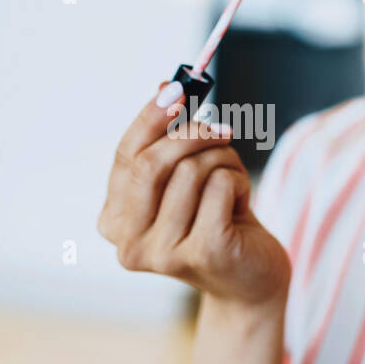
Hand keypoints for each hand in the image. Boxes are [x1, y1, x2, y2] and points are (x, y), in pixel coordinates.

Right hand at [97, 87, 290, 307]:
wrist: (251, 277)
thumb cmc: (216, 220)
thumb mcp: (185, 178)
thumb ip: (167, 138)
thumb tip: (166, 86)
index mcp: (114, 221)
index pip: (125, 156)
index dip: (149, 118)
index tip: (176, 89)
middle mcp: (128, 243)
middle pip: (150, 163)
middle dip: (190, 134)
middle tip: (223, 129)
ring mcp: (163, 254)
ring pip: (191, 171)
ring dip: (222, 163)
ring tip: (232, 184)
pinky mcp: (203, 253)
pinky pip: (220, 186)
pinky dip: (238, 181)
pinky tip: (241, 205)